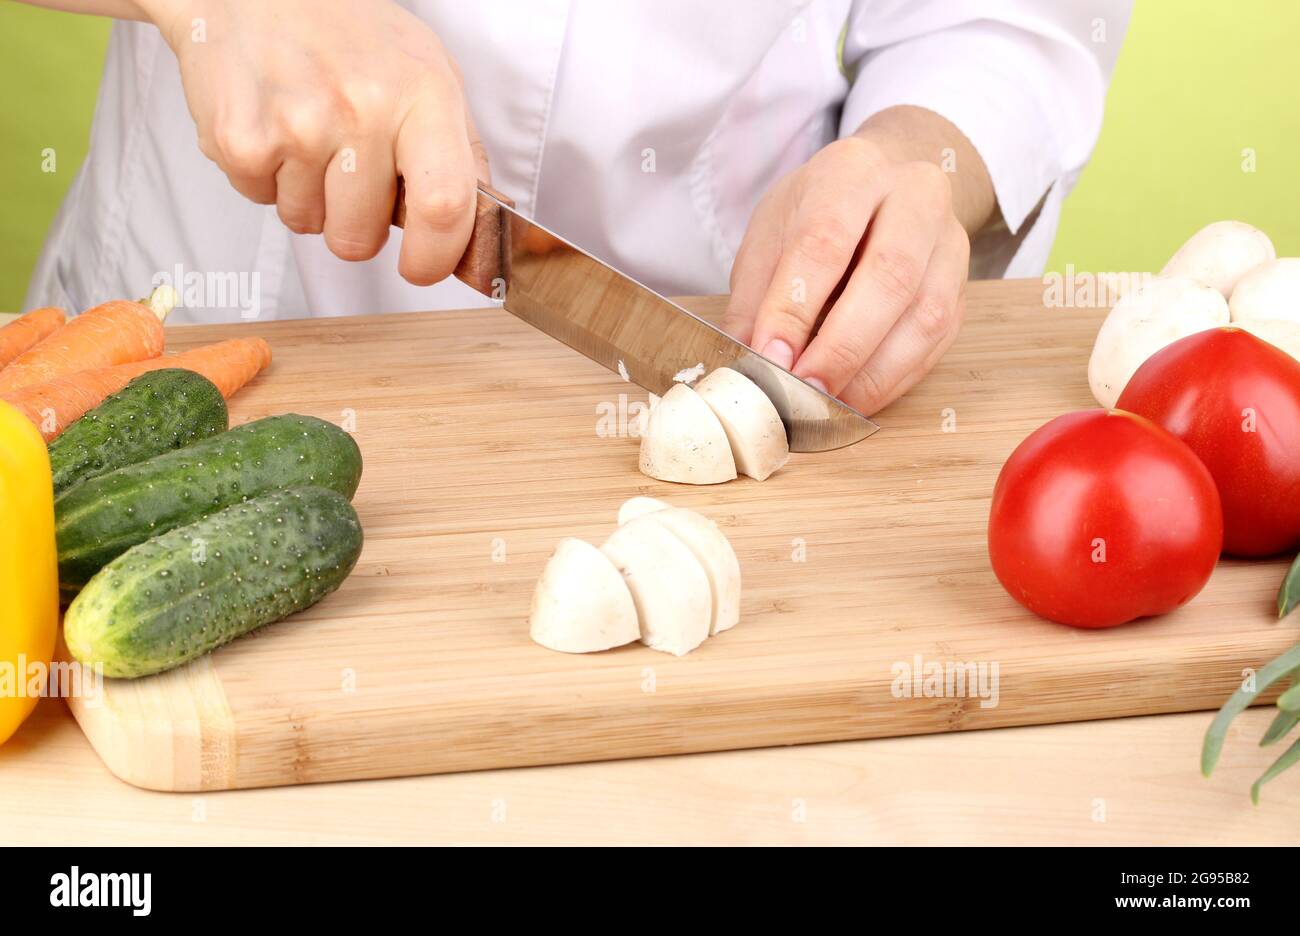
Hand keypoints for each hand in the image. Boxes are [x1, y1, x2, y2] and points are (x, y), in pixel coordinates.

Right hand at [142, 0, 488, 283]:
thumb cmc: (351, 36)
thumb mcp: (428, 77)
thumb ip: (461, 157)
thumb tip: (481, 237)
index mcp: (422, 96)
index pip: (444, 206)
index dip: (434, 257)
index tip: (421, 266)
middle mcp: (362, 110)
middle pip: (360, 239)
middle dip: (354, 225)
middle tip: (347, 171)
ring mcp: (298, 126)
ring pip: (308, 225)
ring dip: (308, 196)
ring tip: (306, 135)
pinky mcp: (242, 139)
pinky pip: (261, 201)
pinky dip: (265, 176)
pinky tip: (272, 124)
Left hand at [722, 107, 989, 415]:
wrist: (886, 185)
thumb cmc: (818, 213)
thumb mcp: (771, 234)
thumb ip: (756, 298)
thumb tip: (748, 364)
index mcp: (853, 171)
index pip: (825, 240)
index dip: (795, 307)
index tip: (769, 359)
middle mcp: (915, 197)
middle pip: (890, 275)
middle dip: (841, 346)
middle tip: (802, 391)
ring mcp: (949, 242)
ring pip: (925, 315)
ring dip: (872, 373)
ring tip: (826, 405)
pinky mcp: (962, 287)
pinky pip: (936, 343)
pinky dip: (893, 380)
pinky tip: (856, 398)